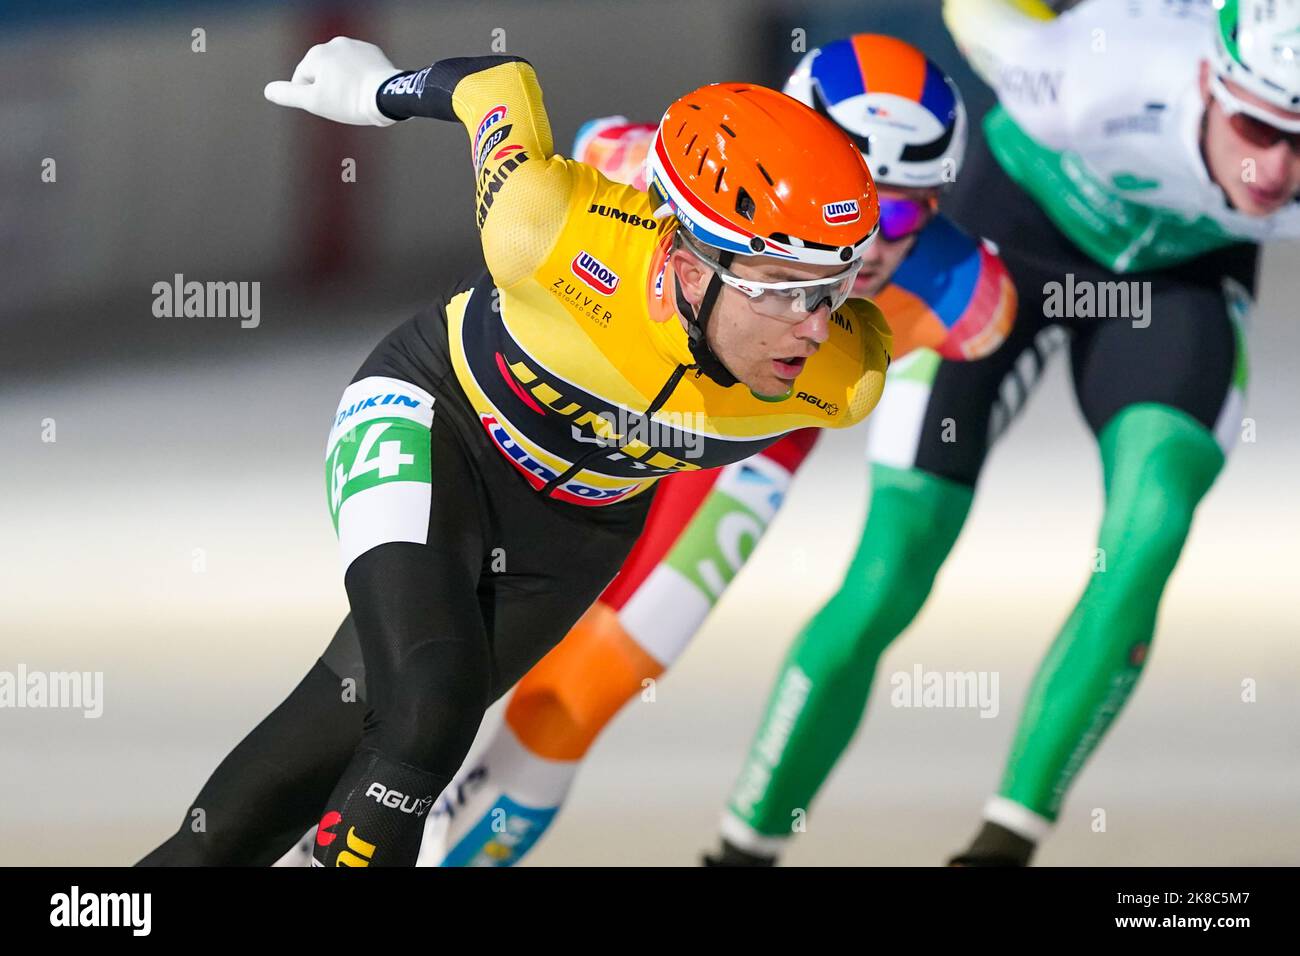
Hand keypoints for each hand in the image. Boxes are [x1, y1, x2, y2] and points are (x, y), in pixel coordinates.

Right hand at [264, 37, 402, 126]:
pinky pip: (359, 68)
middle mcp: (334, 44)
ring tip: (355, 98)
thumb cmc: (349, 100)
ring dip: (344, 84)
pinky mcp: (373, 53)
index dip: (312, 98)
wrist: (387, 95)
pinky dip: (360, 79)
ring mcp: (356, 46)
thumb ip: (288, 95)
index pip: (302, 80)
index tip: (328, 107)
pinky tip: (366, 91)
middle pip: (323, 73)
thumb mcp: (313, 101)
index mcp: (316, 54)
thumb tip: (268, 91)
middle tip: (343, 105)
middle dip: (329, 89)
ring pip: (342, 70)